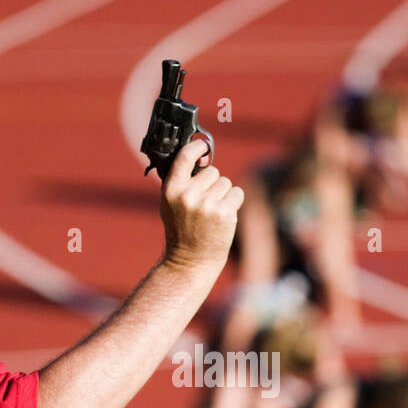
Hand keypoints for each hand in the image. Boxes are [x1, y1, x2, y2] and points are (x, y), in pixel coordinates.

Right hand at [160, 140, 243, 272]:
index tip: (204, 146)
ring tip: (212, 213)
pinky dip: (234, 203)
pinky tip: (223, 217)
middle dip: (212, 184)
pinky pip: (237, 193)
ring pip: (226, 182)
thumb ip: (181, 180)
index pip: (185, 156)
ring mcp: (207, 204)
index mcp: (171, 190)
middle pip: (212, 171)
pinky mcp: (224, 212)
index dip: (197, 148)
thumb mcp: (170, 204)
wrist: (190, 261)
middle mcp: (188, 195)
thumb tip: (201, 153)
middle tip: (204, 205)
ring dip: (223, 195)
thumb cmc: (181, 230)